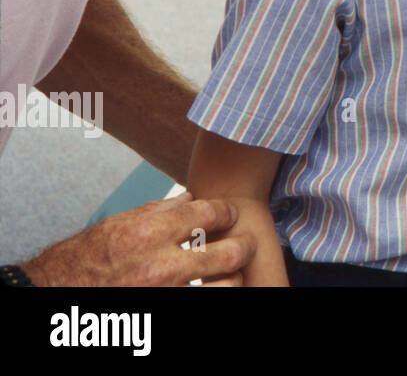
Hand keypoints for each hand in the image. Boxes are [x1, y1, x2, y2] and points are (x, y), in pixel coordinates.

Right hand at [20, 192, 255, 285]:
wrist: (54, 295)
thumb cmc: (83, 259)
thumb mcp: (117, 224)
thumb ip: (159, 210)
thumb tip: (191, 198)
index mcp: (149, 233)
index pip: (209, 213)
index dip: (227, 211)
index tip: (230, 214)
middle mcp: (160, 266)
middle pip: (229, 253)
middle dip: (244, 245)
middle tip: (246, 244)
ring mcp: (165, 295)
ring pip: (226, 287)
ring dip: (231, 279)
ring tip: (229, 273)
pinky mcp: (162, 315)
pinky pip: (204, 304)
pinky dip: (212, 295)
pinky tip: (210, 288)